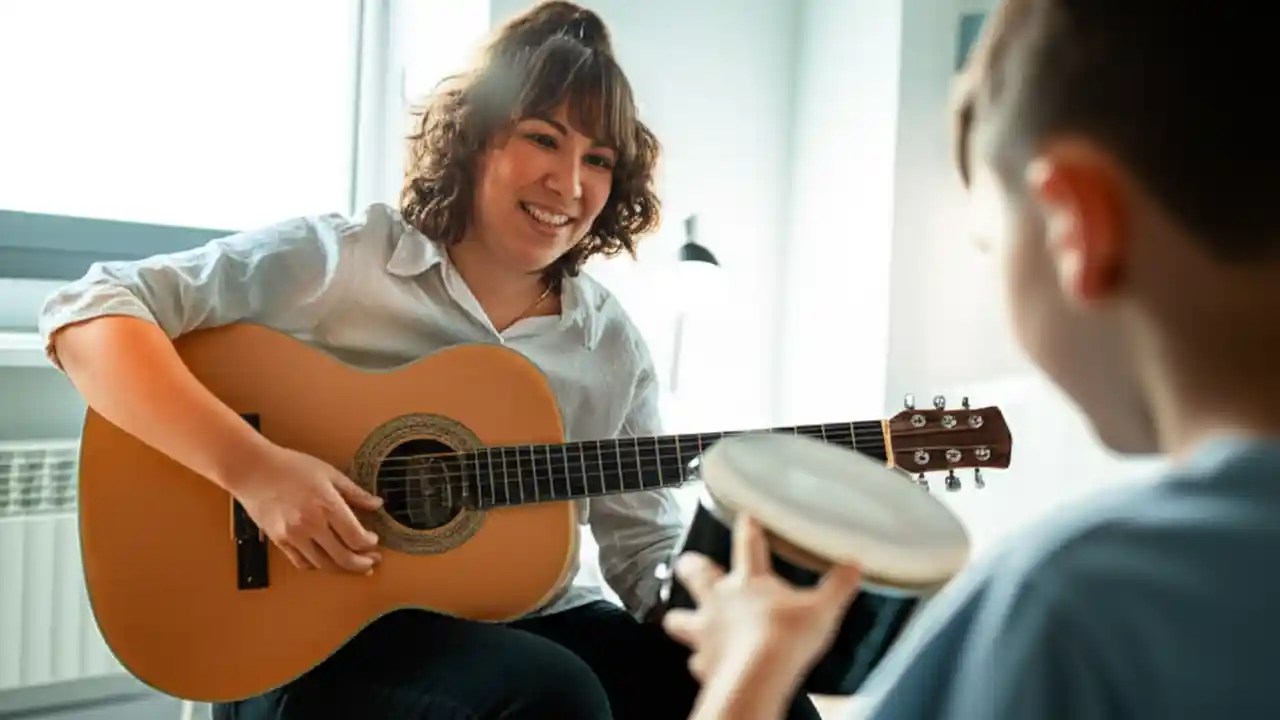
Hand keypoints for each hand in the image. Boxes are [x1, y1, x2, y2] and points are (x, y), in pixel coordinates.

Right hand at [230, 444, 384, 573]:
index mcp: (327, 506)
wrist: (253, 469)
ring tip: (352, 565)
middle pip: (343, 557)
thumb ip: (355, 492)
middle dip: (361, 564)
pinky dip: (317, 565)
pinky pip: (301, 562)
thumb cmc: (291, 466)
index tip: (374, 541)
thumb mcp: (329, 473)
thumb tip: (377, 504)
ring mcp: (294, 535)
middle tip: (371, 563)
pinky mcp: (279, 541)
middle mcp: (311, 525)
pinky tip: (325, 560)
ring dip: (341, 569)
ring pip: (323, 565)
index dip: (369, 544)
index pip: (356, 537)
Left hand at [662, 513, 862, 688]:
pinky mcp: (702, 662)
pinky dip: (700, 661)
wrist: (758, 676)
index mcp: (749, 580)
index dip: (748, 526)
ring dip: (679, 618)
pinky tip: (707, 664)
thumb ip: (838, 587)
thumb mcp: (822, 610)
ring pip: (678, 619)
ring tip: (679, 619)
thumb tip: (855, 566)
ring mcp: (705, 630)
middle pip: (695, 573)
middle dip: (690, 566)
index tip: (745, 514)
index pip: (748, 542)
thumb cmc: (787, 637)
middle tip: (687, 563)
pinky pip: (694, 660)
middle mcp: (720, 600)